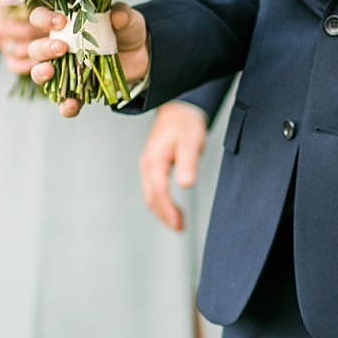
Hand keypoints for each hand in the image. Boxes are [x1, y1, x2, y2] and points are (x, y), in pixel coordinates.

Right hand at [27, 3, 148, 117]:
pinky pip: (65, 101)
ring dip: (41, 74)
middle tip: (61, 48)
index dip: (44, 19)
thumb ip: (123, 15)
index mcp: (64, 25)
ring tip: (50, 72)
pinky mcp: (78, 91)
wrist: (142, 56)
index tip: (60, 21)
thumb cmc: (127, 32)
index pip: (40, 18)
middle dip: (43, 49)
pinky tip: (71, 104)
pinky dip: (65, 105)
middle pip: (36, 49)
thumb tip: (117, 16)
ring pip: (41, 74)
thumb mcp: (128, 19)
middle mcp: (58, 47)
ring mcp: (65, 71)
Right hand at [139, 102, 208, 231]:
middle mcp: (147, 165)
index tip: (178, 224)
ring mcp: (148, 165)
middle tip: (179, 228)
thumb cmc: (185, 123)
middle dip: (164, 215)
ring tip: (177, 224)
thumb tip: (185, 184)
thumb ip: (188, 163)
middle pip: (151, 197)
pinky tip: (172, 208)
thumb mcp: (190, 142)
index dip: (168, 210)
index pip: (158, 192)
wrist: (179, 109)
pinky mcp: (154, 165)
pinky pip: (154, 188)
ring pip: (151, 194)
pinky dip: (162, 201)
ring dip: (162, 211)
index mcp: (154, 161)